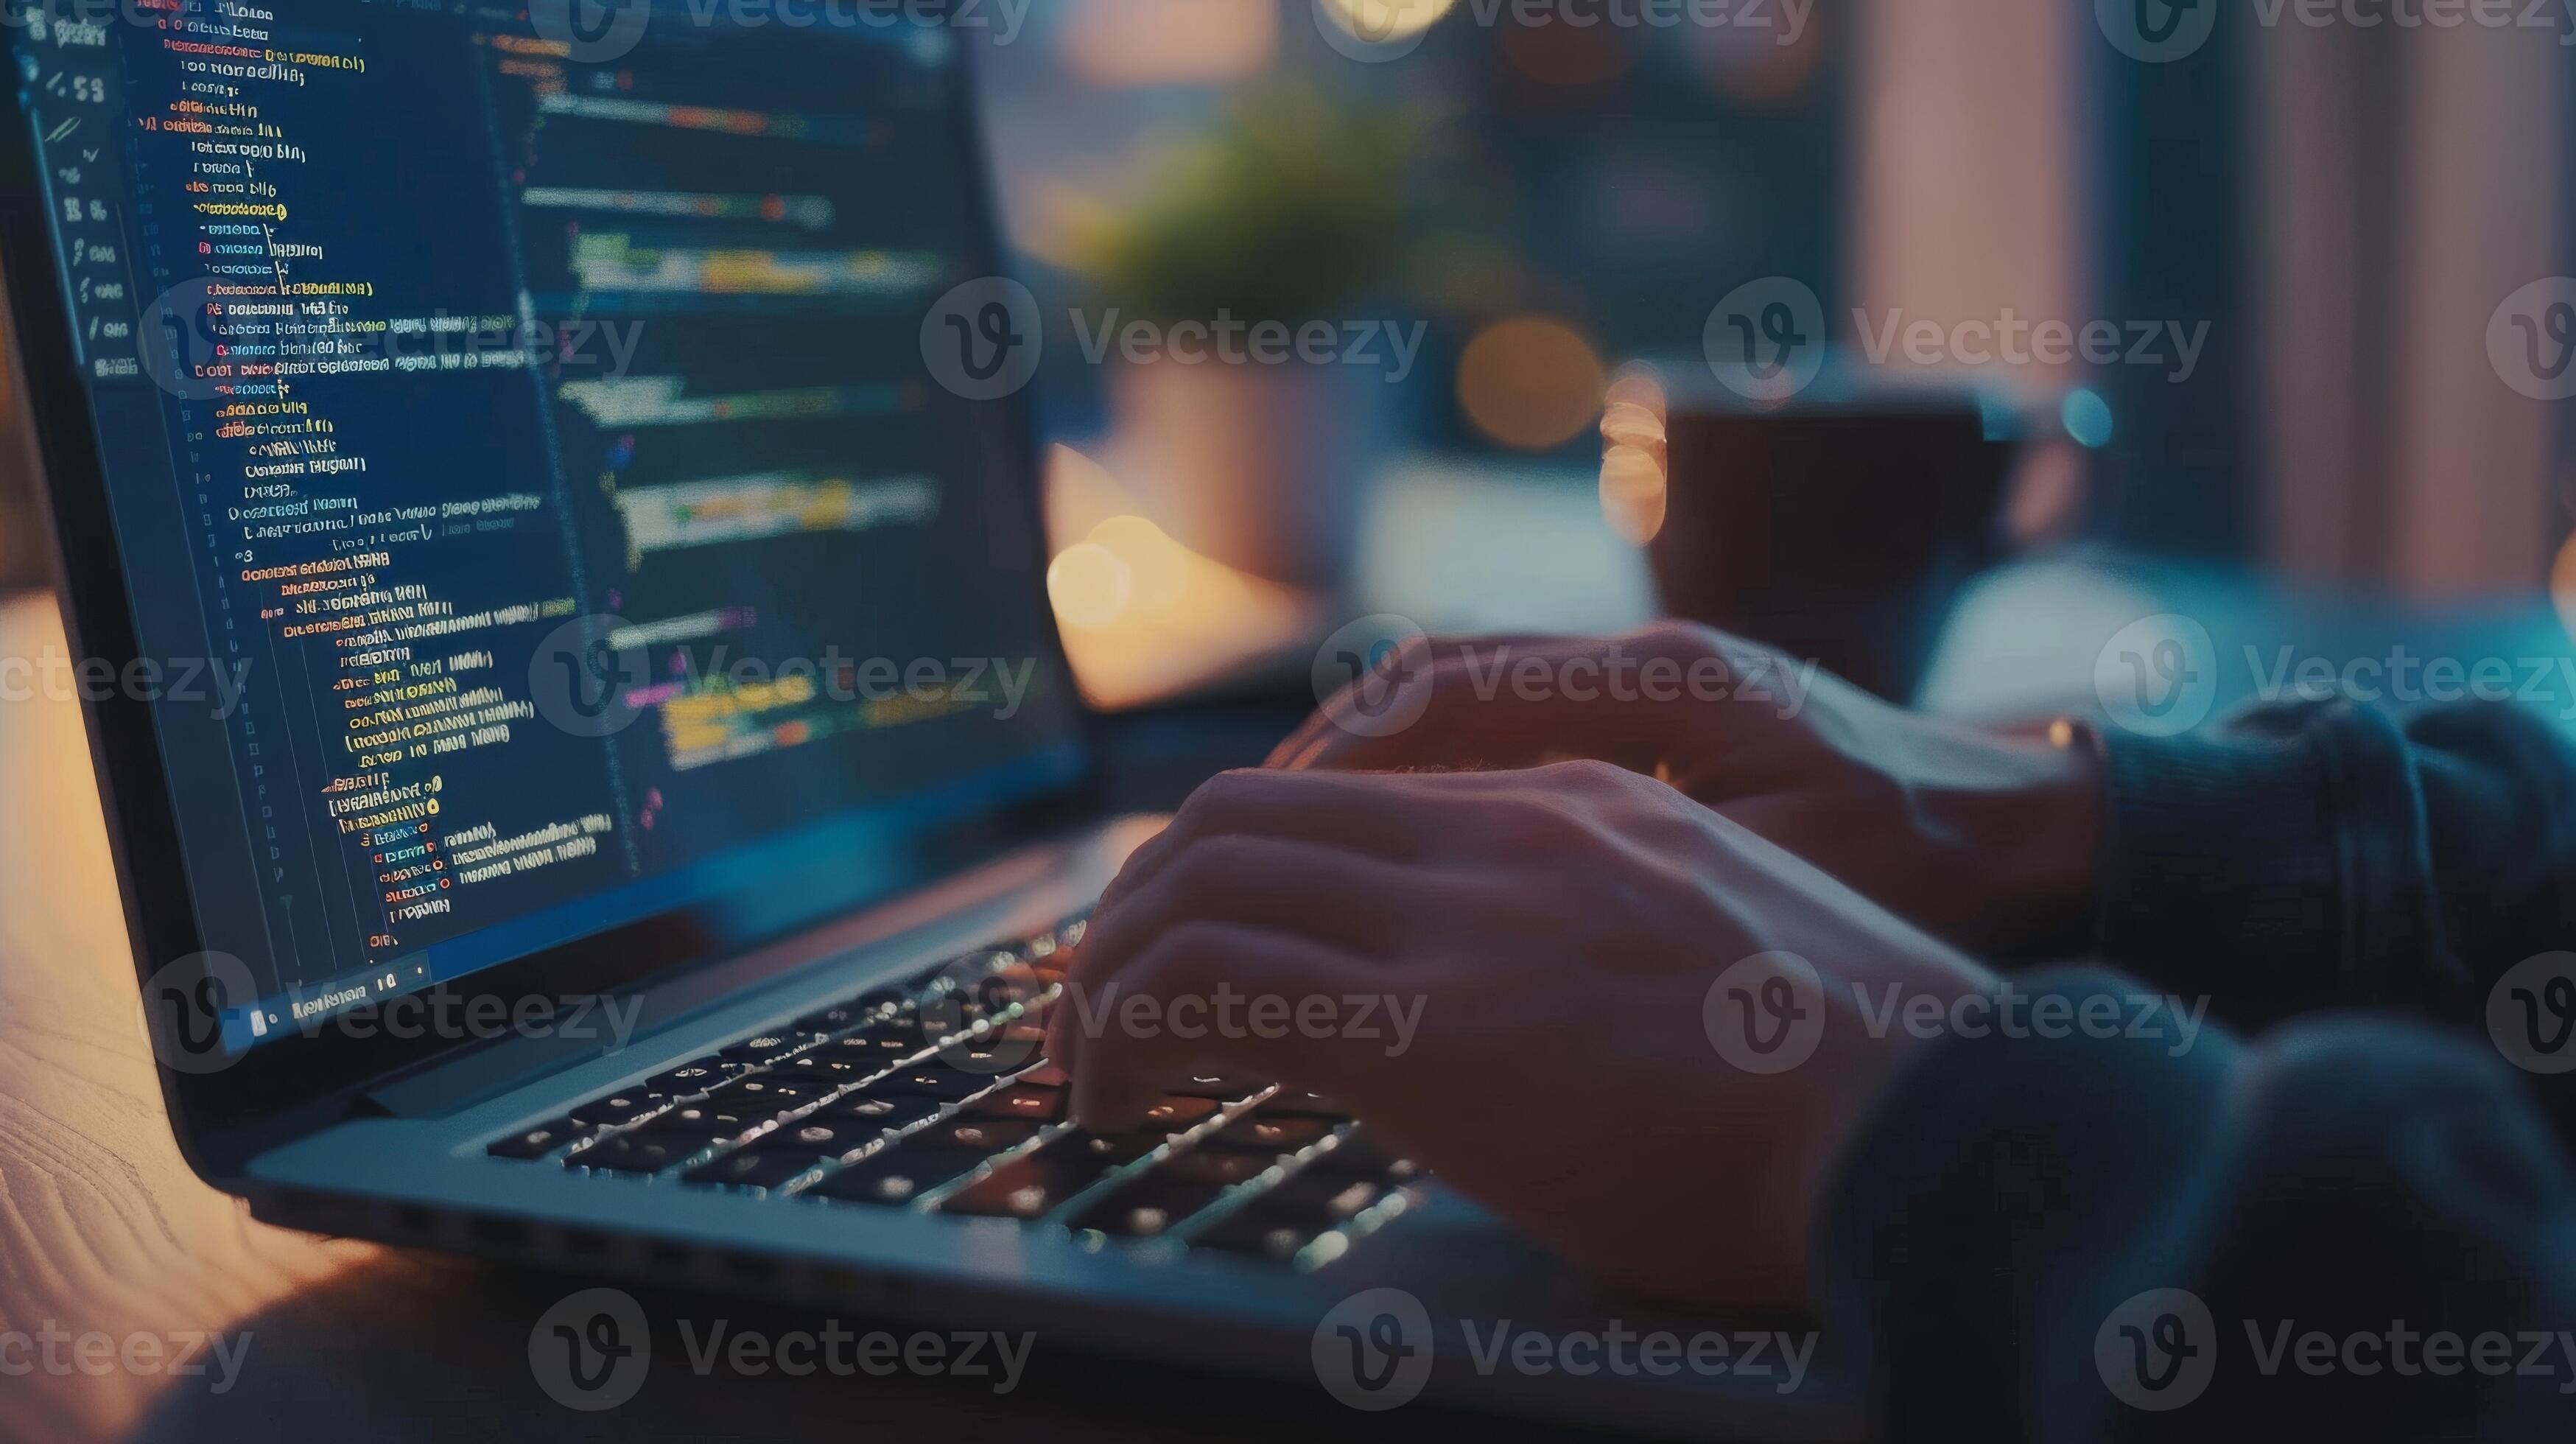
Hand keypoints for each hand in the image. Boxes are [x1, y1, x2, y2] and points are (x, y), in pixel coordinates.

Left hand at [1045, 761, 1995, 1308]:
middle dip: (1144, 898)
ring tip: (1089, 1055)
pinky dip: (1134, 1026)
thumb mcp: (1723, 942)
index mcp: (1574, 803)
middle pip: (1245, 810)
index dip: (1239, 857)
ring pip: (1207, 879)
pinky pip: (1218, 986)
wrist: (1942, 1112)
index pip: (1345, 784)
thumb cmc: (1863, 1070)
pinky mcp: (1432, 1026)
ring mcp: (1465, 918)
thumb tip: (1540, 1006)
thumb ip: (1610, 929)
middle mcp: (1503, 830)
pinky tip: (1122, 1089)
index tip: (1196, 932)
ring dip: (1115, 967)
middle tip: (1103, 991)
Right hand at [1270, 622, 2103, 959]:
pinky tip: (1404, 850)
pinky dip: (1441, 778)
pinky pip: (1515, 725)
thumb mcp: (1787, 878)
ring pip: (1464, 697)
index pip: (1454, 690)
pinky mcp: (1659, 718)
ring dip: (1375, 767)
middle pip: (1436, 679)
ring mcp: (1649, 681)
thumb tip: (1475, 879)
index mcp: (1666, 681)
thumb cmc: (1924, 871)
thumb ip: (1647, 863)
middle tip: (1247, 845)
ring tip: (1299, 850)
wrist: (2031, 832)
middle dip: (1330, 759)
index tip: (1276, 829)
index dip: (1346, 760)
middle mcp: (1644, 659)